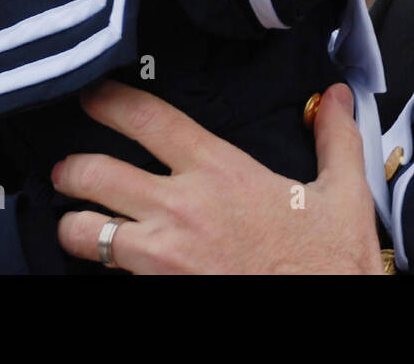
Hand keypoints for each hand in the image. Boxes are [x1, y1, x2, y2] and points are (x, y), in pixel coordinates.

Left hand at [52, 80, 384, 273]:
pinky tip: (112, 263)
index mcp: (222, 172)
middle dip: (71, 166)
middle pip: (94, 172)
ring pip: (84, 231)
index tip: (95, 96)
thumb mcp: (343, 193)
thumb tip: (338, 98)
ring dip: (75, 223)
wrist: (324, 318)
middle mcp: (182, 208)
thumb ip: (336, 139)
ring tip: (79, 219)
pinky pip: (108, 276)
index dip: (109, 100)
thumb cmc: (326, 264)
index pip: (148, 119)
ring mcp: (163, 257)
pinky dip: (103, 266)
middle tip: (70, 166)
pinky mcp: (159, 290)